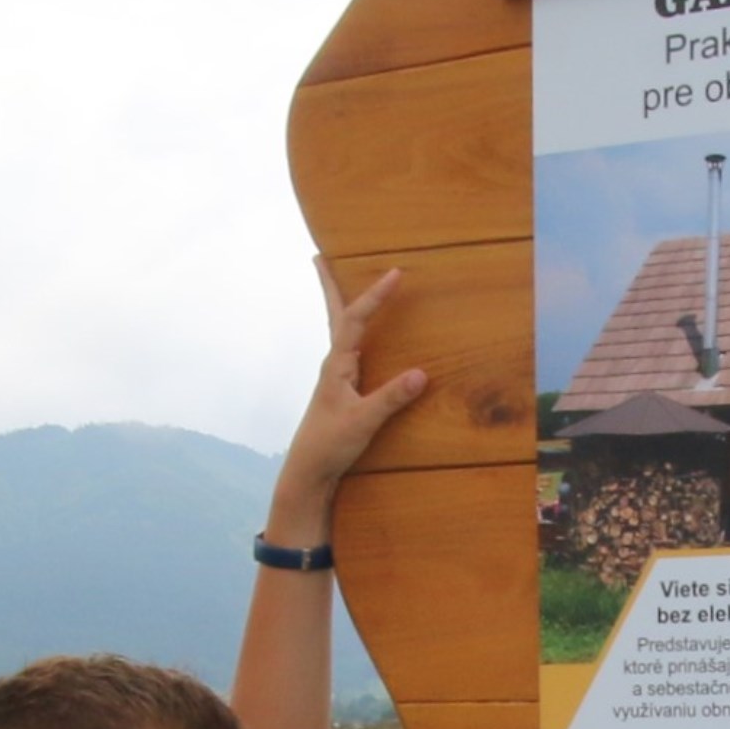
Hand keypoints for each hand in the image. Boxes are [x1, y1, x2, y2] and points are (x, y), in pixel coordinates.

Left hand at [274, 266, 430, 502]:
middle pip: (334, 315)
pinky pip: (349, 350)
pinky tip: (362, 339)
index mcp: (337, 364)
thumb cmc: (330, 445)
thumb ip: (391, 398)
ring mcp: (336, 377)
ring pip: (339, 331)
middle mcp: (334, 364)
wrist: (308, 472)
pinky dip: (353, 334)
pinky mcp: (342, 391)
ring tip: (339, 285)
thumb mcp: (364, 421)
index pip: (355, 319)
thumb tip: (421, 373)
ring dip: (340, 305)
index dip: (375, 296)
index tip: (395, 273)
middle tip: (318, 257)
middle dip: (328, 285)